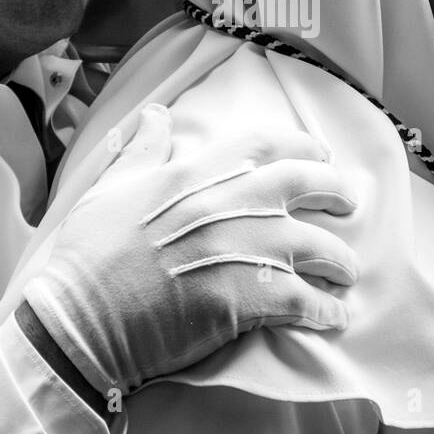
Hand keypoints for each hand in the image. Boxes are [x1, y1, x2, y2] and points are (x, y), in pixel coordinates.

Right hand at [25, 104, 359, 395]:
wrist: (83, 319)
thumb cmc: (90, 254)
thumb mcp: (111, 187)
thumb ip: (142, 150)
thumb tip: (156, 114)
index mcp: (196, 174)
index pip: (263, 144)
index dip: (299, 146)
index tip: (319, 155)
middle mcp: (228, 205)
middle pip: (303, 185)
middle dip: (334, 190)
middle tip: (350, 203)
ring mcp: (242, 251)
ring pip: (315, 246)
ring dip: (339, 258)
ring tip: (347, 269)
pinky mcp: (247, 300)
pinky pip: (305, 301)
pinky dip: (327, 308)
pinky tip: (336, 314)